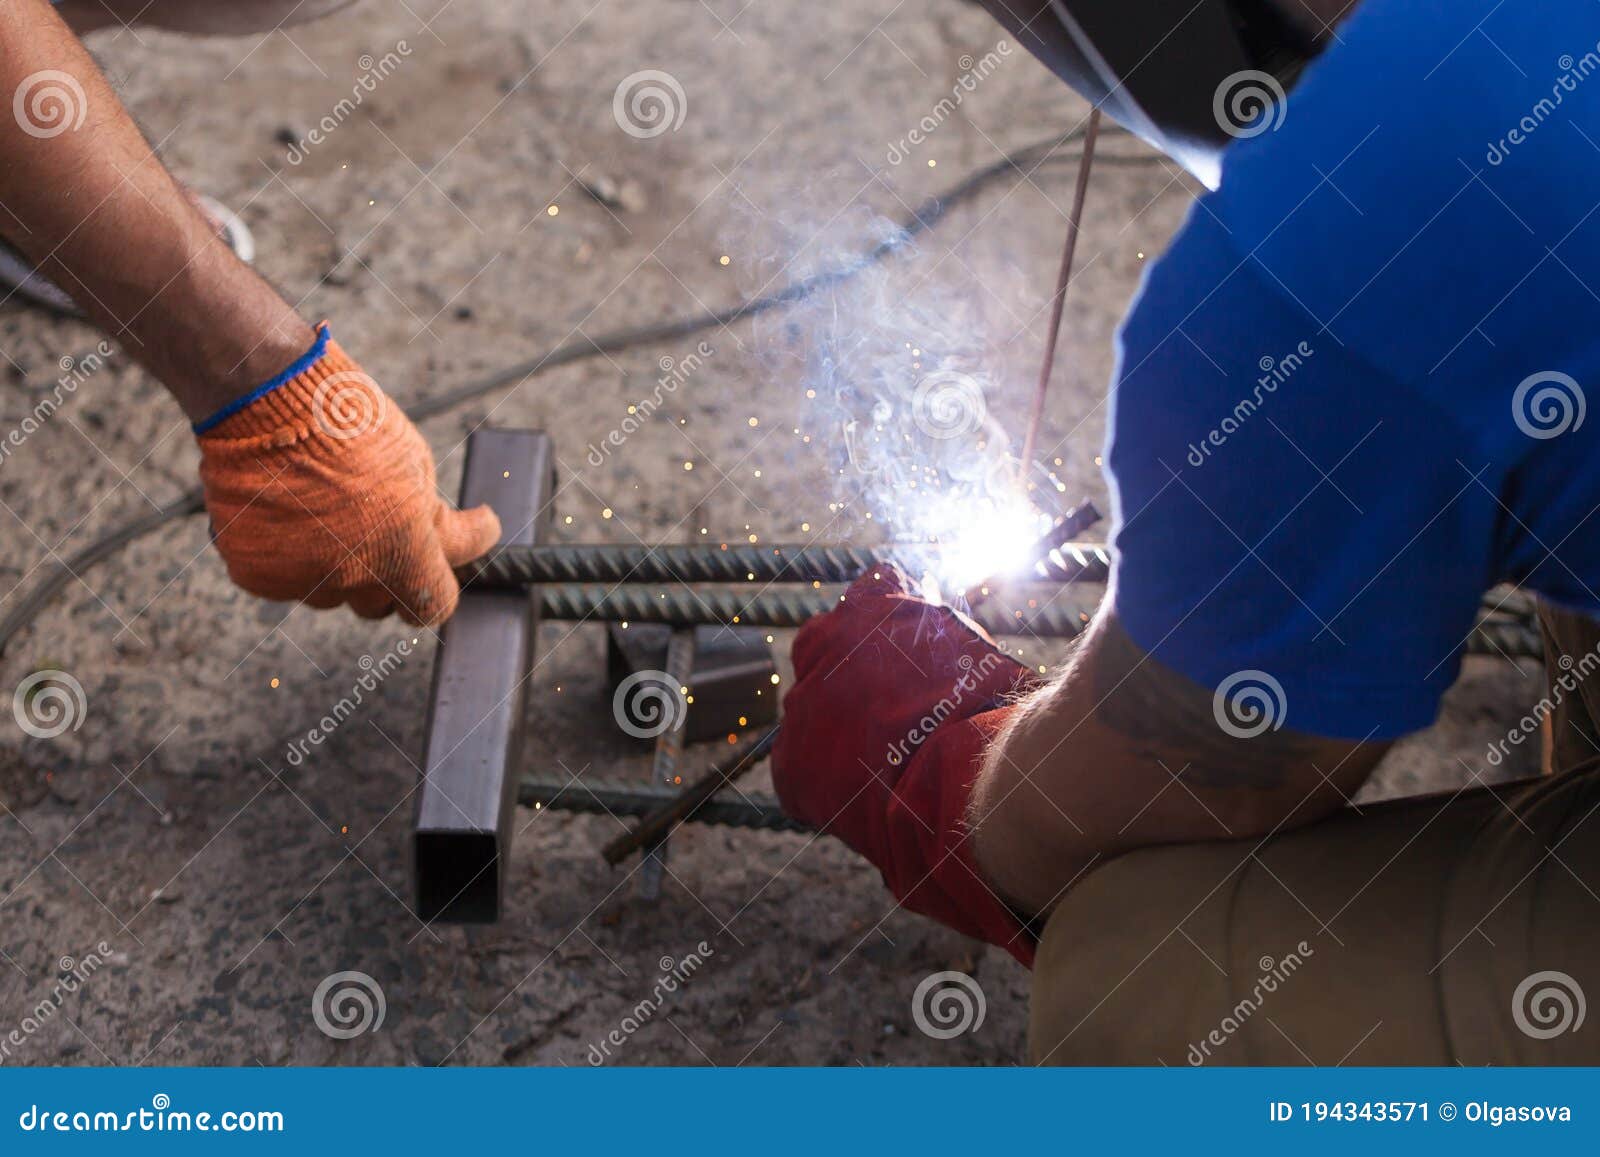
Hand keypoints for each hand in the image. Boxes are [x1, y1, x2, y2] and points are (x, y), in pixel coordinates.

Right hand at [195, 326, 500, 626]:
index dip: (438, 584)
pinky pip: (283, 577)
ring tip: (324, 506)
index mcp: (402, 550)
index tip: (443, 558)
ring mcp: (300, 578)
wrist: (265, 400)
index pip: (433, 605)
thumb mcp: (415, 463)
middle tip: (380, 527)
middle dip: (386, 571)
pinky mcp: (256, 572)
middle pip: (380, 603)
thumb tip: (440, 540)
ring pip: (330, 590)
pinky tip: (287, 509)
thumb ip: (429, 518)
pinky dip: (288, 552)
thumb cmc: (346, 421)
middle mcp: (352, 576)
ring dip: (335, 563)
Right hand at [773, 566, 1042, 962]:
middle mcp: (800, 706)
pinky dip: (897, 596)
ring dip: (872, 649)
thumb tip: (901, 857)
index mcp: (796, 770)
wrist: (986, 778)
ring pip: (839, 635)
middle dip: (853, 702)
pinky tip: (928, 609)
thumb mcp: (901, 866)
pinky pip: (878, 586)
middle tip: (905, 715)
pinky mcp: (881, 609)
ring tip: (921, 666)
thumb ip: (881, 839)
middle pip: (816, 690)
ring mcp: (836, 651)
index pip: (803, 760)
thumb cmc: (949, 838)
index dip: (847, 761)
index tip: (883, 767)